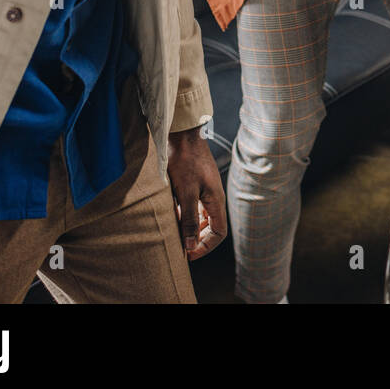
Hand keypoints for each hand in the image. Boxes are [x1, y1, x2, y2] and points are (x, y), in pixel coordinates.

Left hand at [167, 125, 226, 260]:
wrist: (182, 134)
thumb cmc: (185, 161)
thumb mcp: (185, 193)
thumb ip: (189, 220)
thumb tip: (190, 246)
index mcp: (216, 201)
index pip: (219, 233)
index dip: (205, 247)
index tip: (188, 254)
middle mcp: (213, 198)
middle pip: (210, 227)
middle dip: (196, 239)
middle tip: (178, 247)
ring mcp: (205, 190)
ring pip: (200, 217)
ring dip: (189, 227)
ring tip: (172, 231)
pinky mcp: (195, 184)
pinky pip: (193, 206)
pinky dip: (183, 214)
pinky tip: (170, 214)